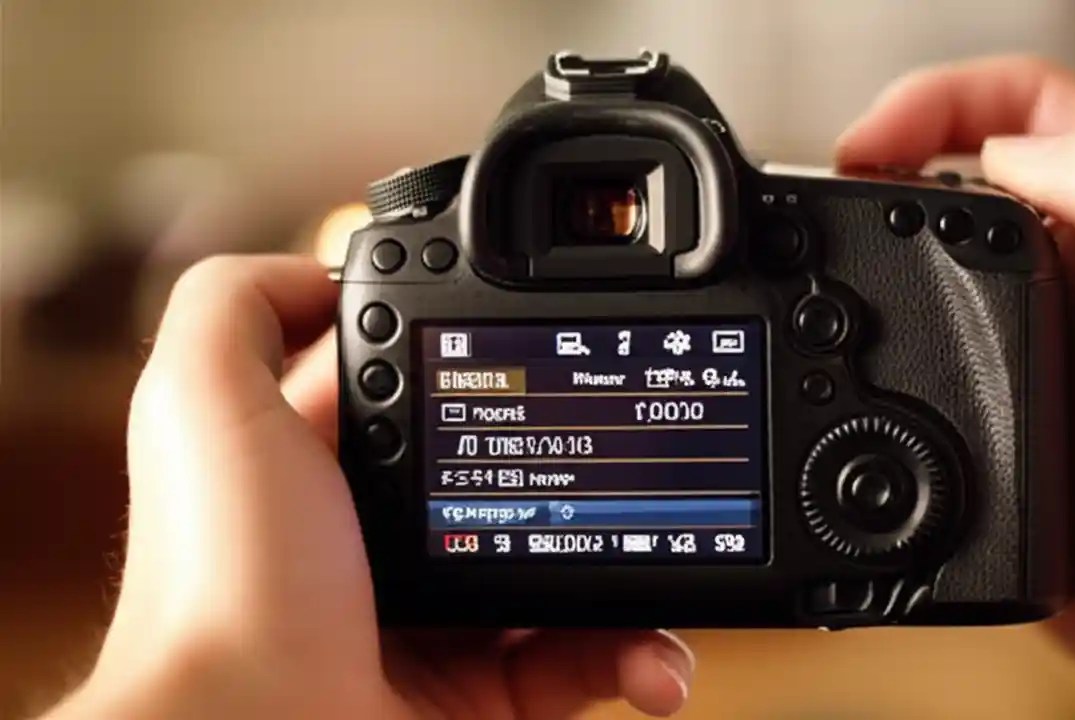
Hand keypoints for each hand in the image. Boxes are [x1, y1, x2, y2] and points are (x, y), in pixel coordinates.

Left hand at [48, 256, 694, 718]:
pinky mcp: (485, 696)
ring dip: (641, 562)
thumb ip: (243, 305)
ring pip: (572, 569)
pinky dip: (638, 655)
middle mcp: (386, 540)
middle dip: (595, 463)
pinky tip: (658, 658)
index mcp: (333, 466)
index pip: (434, 387)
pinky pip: (588, 661)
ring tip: (683, 558)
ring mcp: (442, 621)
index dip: (500, 358)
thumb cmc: (220, 582)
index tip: (565, 341)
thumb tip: (325, 267)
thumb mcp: (205, 403)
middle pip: (521, 474)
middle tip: (648, 450)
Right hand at [836, 56, 1074, 718]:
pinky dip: (882, 365)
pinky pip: (928, 382)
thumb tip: (1010, 152)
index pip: (1041, 114)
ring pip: (940, 281)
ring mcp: (1049, 369)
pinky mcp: (1014, 445)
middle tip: (829, 188)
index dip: (945, 102)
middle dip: (889, 168)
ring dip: (876, 260)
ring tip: (825, 261)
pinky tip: (860, 372)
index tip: (871, 137)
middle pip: (974, 186)